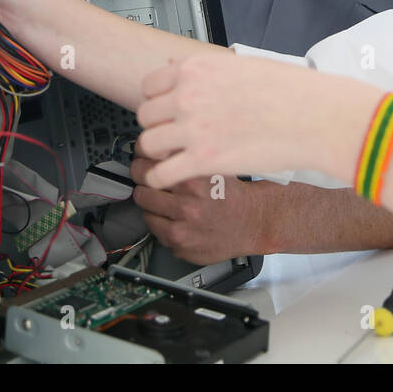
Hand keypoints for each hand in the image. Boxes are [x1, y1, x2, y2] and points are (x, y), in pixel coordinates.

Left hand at [130, 154, 271, 263]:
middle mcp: (187, 206)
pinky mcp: (179, 245)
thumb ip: (184, 156)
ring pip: (144, 210)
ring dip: (150, 203)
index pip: (147, 167)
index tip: (143, 160)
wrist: (251, 222)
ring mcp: (182, 228)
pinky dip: (159, 222)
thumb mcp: (211, 165)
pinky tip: (174, 217)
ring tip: (164, 199)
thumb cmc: (231, 194)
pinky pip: (153, 230)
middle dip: (144, 182)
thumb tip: (156, 146)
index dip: (143, 161)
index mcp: (193, 181)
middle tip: (150, 180)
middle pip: (141, 189)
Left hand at [134, 52, 375, 189]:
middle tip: (170, 137)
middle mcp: (187, 95)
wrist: (314, 116)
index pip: (149, 86)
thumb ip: (206, 70)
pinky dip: (160, 179)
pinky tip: (170, 179)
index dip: (157, 102)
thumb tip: (180, 69)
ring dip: (157, 154)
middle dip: (157, 127)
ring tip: (169, 159)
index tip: (165, 113)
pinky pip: (160, 174)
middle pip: (146, 116)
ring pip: (148, 144)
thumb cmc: (290, 91)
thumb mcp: (241, 65)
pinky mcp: (202, 159)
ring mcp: (193, 128)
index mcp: (196, 69)